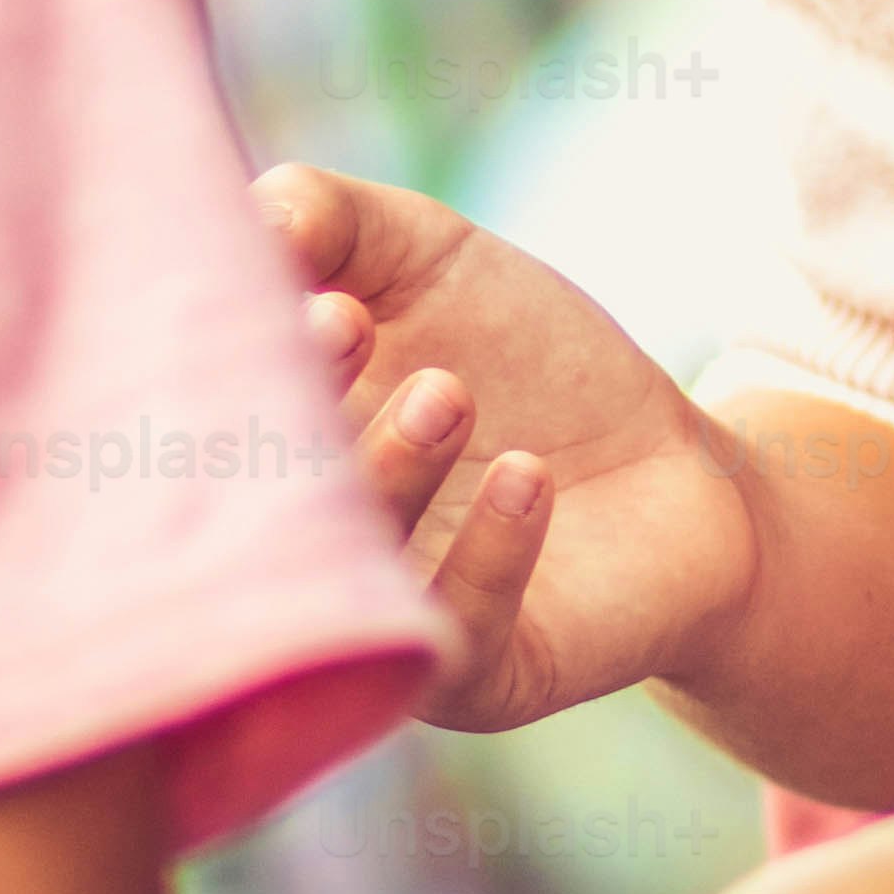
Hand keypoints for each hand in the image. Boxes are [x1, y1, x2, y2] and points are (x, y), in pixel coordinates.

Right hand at [261, 165, 759, 730]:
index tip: (297, 286)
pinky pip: (458, 638)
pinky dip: (488, 557)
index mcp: (272, 451)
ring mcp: (391, 619)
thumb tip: (252, 216)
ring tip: (451, 391)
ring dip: (394, 470)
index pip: (209, 425)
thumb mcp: (430, 259)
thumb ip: (333, 219)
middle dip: (297, 413)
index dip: (238, 359)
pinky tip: (528, 480)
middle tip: (341, 323)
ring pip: (357, 571)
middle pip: (267, 501)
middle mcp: (311, 549)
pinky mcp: (483, 677)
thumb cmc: (534, 359)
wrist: (684, 468)